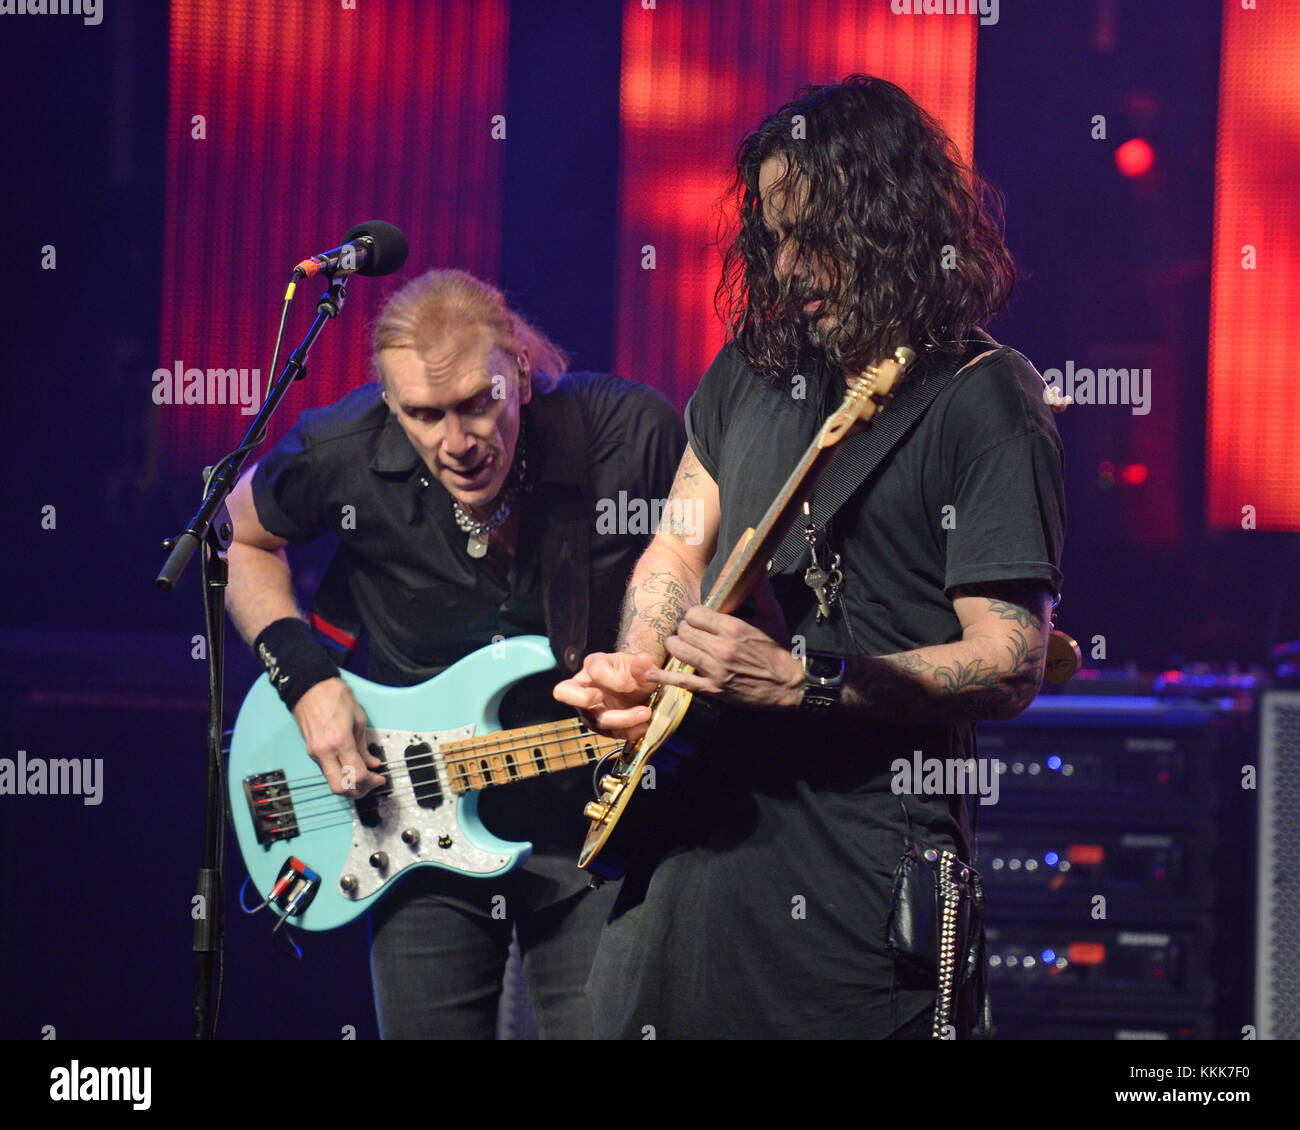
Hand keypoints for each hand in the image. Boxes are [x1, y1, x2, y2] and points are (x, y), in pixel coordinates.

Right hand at [292, 677, 386, 797]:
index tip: (380, 778)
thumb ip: (364, 746)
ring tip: (364, 776)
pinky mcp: (311, 752)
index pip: (357, 775)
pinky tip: (351, 767)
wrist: (310, 687)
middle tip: (371, 784)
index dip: (372, 781)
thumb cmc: (335, 696)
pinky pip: (327, 771)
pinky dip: (340, 775)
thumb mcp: (359, 719)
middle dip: (358, 791)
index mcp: (339, 741)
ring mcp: (315, 753)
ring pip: (332, 782)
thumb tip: (372, 763)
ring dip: (349, 785)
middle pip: (340, 788)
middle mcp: (324, 751)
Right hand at [552, 651, 657, 742]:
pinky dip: (628, 731)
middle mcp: (584, 687)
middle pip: (564, 693)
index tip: (632, 684)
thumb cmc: (634, 673)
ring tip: (644, 713)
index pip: (595, 671)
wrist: (640, 689)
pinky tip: (642, 726)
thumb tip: (644, 660)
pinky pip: (609, 732)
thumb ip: (642, 664)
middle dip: (582, 698)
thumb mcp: (640, 666)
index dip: (614, 679)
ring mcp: (589, 709)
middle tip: (599, 697)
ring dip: (622, 719)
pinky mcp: (600, 725)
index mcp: (594, 665)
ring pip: (594, 719)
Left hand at [651, 580, 804, 710]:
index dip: (694, 614)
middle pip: (684, 630)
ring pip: (679, 650)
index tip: (698, 618)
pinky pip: (681, 681)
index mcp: (734, 628)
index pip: (695, 613)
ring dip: (677, 646)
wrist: (788, 687)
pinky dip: (663, 676)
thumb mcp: (774, 616)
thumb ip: (762, 590)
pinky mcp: (713, 688)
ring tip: (681, 644)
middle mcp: (721, 648)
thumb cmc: (780, 651)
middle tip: (689, 631)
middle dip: (685, 629)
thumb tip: (758, 565)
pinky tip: (650, 672)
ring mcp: (715, 669)